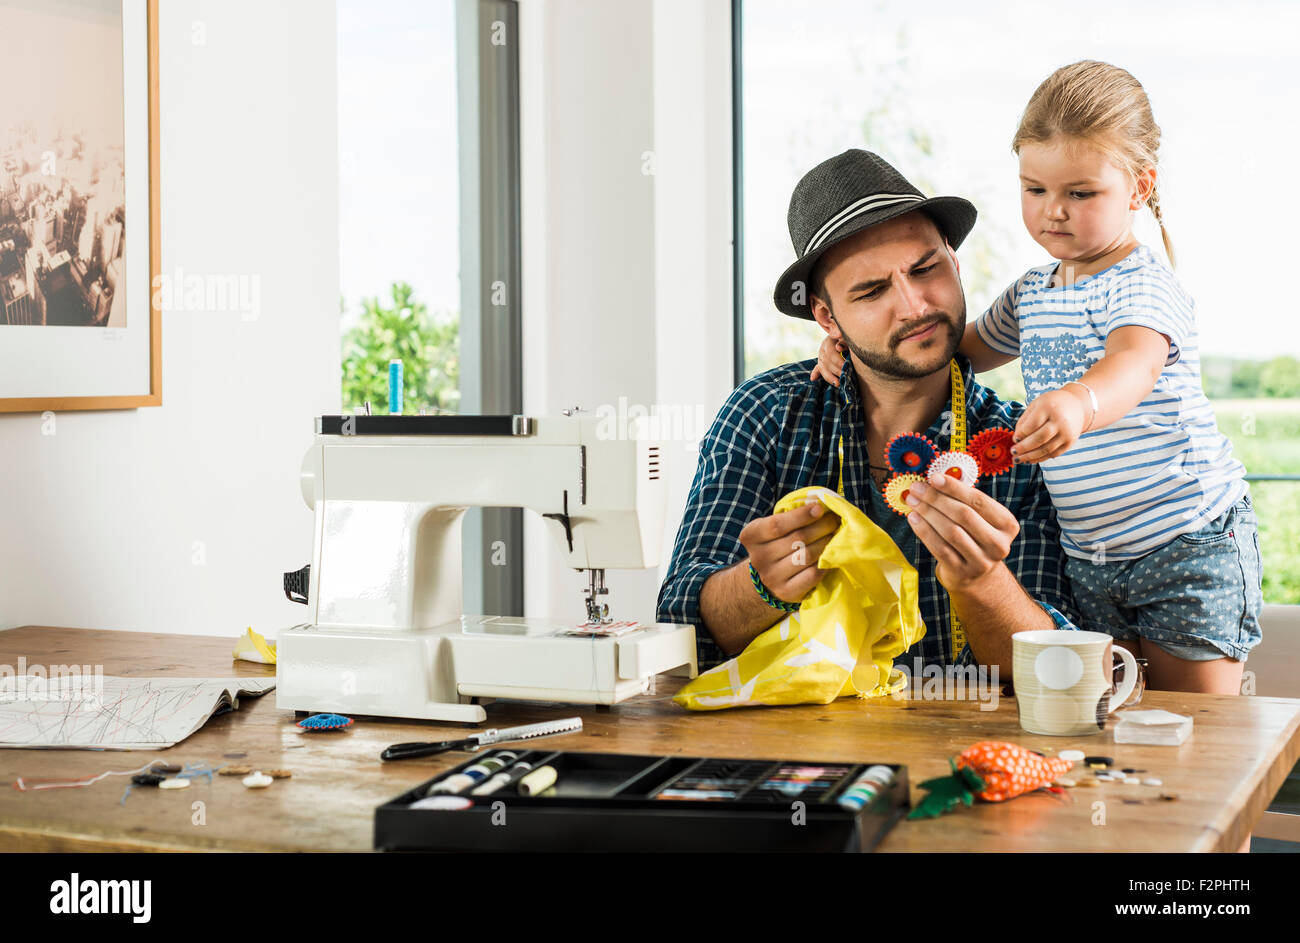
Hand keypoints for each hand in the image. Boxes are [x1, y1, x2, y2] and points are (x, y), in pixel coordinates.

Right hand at [739, 499, 841, 603]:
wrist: (767, 579)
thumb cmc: (776, 544)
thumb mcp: (772, 528)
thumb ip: (790, 516)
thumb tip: (819, 503)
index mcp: (751, 536)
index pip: (777, 525)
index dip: (801, 515)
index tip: (820, 508)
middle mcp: (759, 558)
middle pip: (797, 539)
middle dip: (821, 526)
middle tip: (835, 520)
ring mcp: (772, 577)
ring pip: (807, 556)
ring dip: (826, 543)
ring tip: (836, 534)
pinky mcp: (787, 591)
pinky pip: (813, 574)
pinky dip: (825, 562)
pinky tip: (831, 554)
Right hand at [809, 336, 846, 386]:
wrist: (843, 337)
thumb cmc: (848, 338)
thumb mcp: (847, 338)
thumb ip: (844, 341)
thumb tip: (838, 347)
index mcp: (828, 342)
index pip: (830, 353)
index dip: (838, 361)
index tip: (845, 366)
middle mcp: (822, 349)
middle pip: (826, 362)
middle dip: (836, 371)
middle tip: (845, 377)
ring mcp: (821, 356)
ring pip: (822, 368)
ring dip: (829, 377)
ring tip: (837, 384)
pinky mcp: (821, 362)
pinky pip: (818, 369)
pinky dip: (816, 374)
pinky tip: (813, 379)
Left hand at [902, 476, 1019, 592]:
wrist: (975, 575)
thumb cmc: (973, 536)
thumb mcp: (979, 519)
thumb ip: (963, 501)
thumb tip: (934, 480)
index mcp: (1006, 524)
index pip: (978, 501)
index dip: (954, 488)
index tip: (933, 477)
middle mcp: (998, 544)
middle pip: (963, 515)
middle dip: (936, 499)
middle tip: (917, 488)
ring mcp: (981, 561)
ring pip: (950, 532)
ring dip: (928, 513)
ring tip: (912, 501)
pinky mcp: (962, 572)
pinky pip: (940, 548)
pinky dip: (924, 531)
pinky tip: (913, 518)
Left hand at [1012, 387, 1087, 463]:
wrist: (1077, 406)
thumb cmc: (1051, 404)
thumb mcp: (1036, 405)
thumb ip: (1024, 421)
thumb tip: (1016, 440)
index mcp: (1049, 407)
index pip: (1032, 425)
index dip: (1021, 434)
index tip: (1014, 439)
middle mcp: (1060, 421)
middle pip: (1040, 439)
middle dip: (1024, 448)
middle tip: (1013, 452)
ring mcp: (1067, 433)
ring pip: (1046, 449)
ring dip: (1030, 457)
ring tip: (1018, 459)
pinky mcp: (1070, 443)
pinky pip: (1053, 454)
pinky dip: (1040, 458)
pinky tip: (1029, 460)